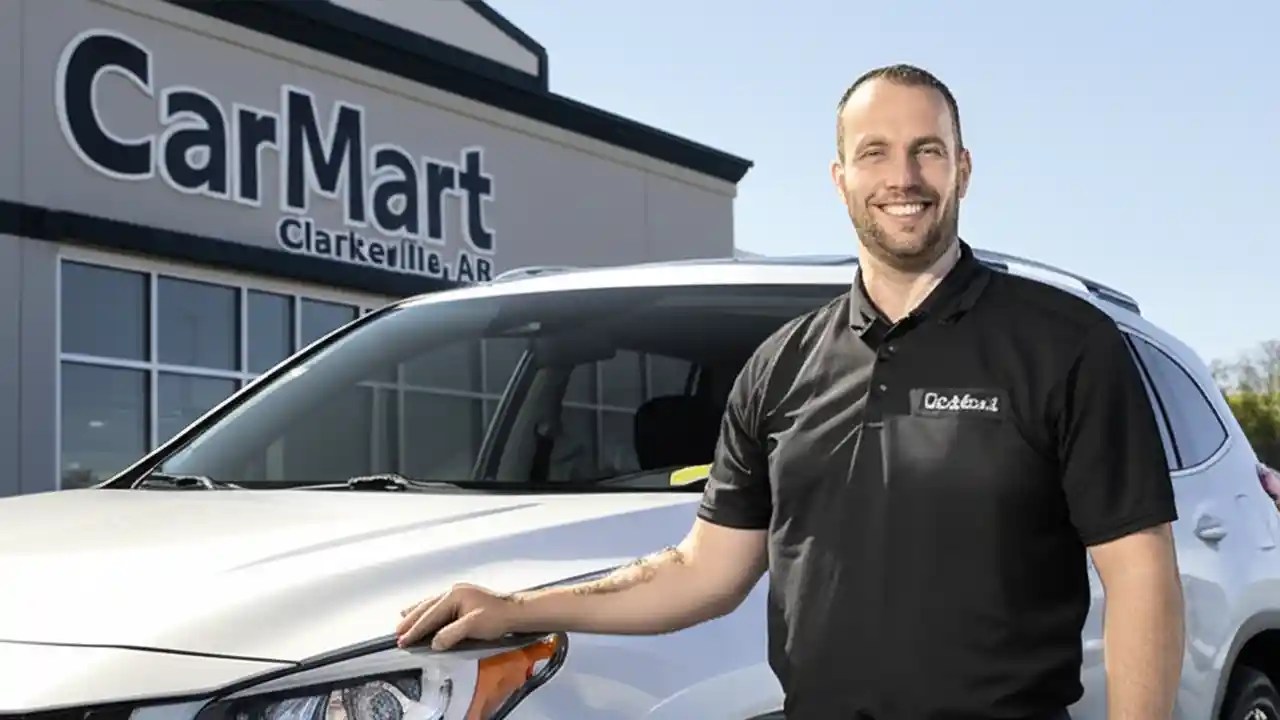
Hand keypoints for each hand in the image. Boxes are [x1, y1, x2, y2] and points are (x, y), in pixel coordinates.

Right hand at [395, 583, 519, 649]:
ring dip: (417, 613)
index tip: (402, 640)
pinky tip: (425, 611)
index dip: (415, 629)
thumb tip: (434, 643)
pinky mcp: (463, 598)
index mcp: (454, 596)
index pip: (430, 615)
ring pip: (431, 603)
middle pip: (427, 607)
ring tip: (403, 619)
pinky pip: (439, 604)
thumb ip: (451, 634)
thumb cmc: (497, 618)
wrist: (516, 612)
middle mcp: (453, 591)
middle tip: (397, 632)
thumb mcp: (473, 627)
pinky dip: (428, 609)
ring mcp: (458, 593)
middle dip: (411, 620)